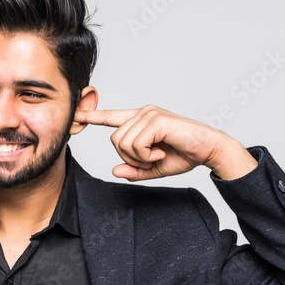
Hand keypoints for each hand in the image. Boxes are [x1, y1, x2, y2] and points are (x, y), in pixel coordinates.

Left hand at [72, 105, 256, 180]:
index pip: (111, 117)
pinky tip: (160, 152)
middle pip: (114, 140)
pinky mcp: (156, 120)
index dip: (93, 116)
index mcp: (140, 121)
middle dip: (129, 158)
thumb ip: (133, 170)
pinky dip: (146, 156)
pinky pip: (135, 144)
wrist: (208, 150)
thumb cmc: (184, 155)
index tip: (76, 113)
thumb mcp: (153, 168)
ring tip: (158, 155)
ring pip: (122, 143)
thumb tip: (115, 171)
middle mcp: (142, 113)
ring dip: (139, 158)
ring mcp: (149, 114)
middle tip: (151, 159)